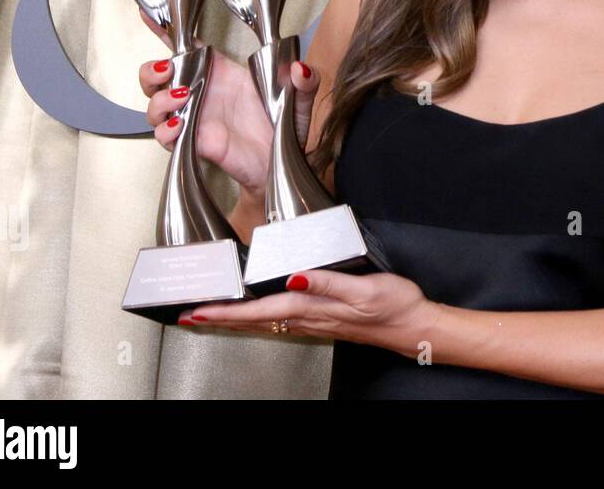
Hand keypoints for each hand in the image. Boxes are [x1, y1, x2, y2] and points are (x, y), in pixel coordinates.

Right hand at [137, 7, 320, 196]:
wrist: (283, 160)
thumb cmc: (285, 125)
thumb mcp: (301, 98)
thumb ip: (304, 81)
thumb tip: (300, 69)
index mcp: (221, 73)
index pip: (186, 48)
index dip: (165, 30)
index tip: (148, 13)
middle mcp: (202, 93)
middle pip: (158, 77)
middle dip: (152, 70)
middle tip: (168, 68)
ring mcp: (195, 118)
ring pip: (155, 106)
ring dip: (160, 99)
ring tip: (182, 96)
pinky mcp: (195, 142)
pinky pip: (166, 137)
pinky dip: (165, 130)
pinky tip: (180, 124)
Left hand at [176, 270, 440, 355]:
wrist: (414, 326)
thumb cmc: (394, 306)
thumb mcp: (365, 288)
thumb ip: (329, 282)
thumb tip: (296, 277)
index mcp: (314, 308)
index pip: (260, 310)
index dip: (227, 311)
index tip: (199, 311)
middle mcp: (309, 317)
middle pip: (255, 319)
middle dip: (221, 317)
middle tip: (190, 315)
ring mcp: (315, 321)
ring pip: (265, 321)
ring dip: (236, 318)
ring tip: (212, 313)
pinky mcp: (324, 319)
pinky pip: (281, 320)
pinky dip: (260, 316)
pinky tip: (257, 312)